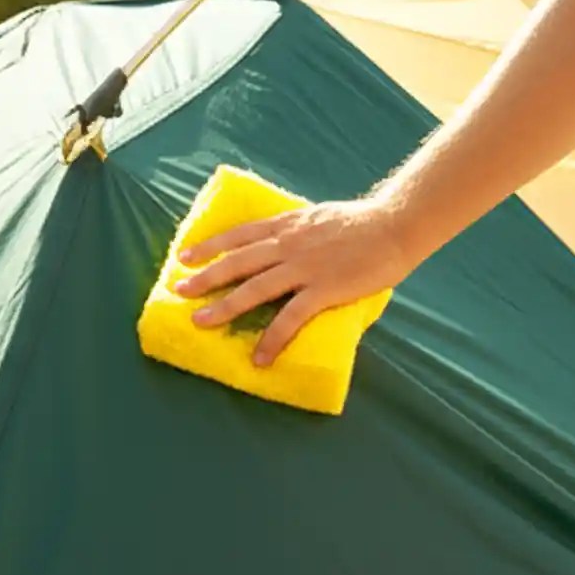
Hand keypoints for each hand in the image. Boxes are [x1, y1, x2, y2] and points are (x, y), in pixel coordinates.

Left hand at [174, 197, 419, 366]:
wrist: (395, 226)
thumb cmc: (363, 224)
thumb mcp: (319, 217)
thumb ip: (297, 230)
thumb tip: (282, 244)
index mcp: (288, 225)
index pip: (240, 234)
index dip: (210, 245)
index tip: (184, 255)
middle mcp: (289, 244)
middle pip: (238, 261)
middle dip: (205, 276)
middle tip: (179, 290)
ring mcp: (304, 268)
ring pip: (254, 288)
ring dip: (224, 306)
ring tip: (200, 322)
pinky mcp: (323, 290)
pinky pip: (290, 318)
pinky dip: (272, 339)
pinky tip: (259, 357)